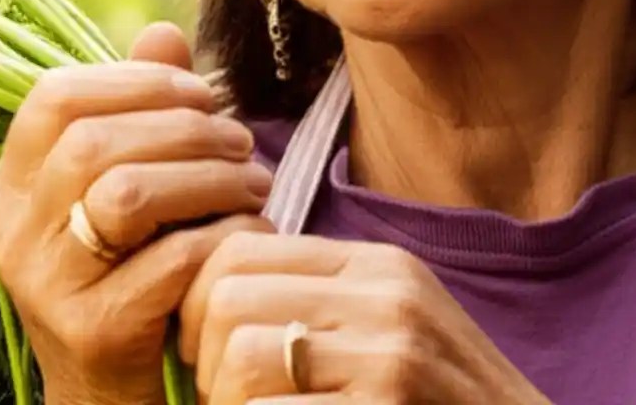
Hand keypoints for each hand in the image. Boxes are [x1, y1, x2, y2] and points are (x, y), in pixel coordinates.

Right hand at [0, 22, 275, 404]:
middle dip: (184, 129)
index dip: (136, 81)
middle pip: (93, 142)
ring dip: (209, 178)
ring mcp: (48, 284)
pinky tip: (255, 232)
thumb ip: (139, 111)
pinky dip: (225, 235)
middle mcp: (13, 232)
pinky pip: (171, 259)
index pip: (53, 98)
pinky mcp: (97, 330)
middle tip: (242, 143)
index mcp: (11, 186)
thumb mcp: (123, 190)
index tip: (199, 94)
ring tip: (255, 184)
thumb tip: (163, 32)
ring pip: (128, 195)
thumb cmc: (130, 274)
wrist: (115, 395)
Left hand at [178, 233, 549, 403]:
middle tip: (223, 396)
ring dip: (226, 402)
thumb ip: (317, 298)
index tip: (203, 347)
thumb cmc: (439, 398)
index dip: (196, 301)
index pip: (239, 248)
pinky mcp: (389, 404)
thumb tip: (210, 292)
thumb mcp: (388, 322)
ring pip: (243, 356)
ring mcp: (392, 354)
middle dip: (205, 359)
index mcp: (375, 264)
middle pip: (228, 298)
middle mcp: (385, 294)